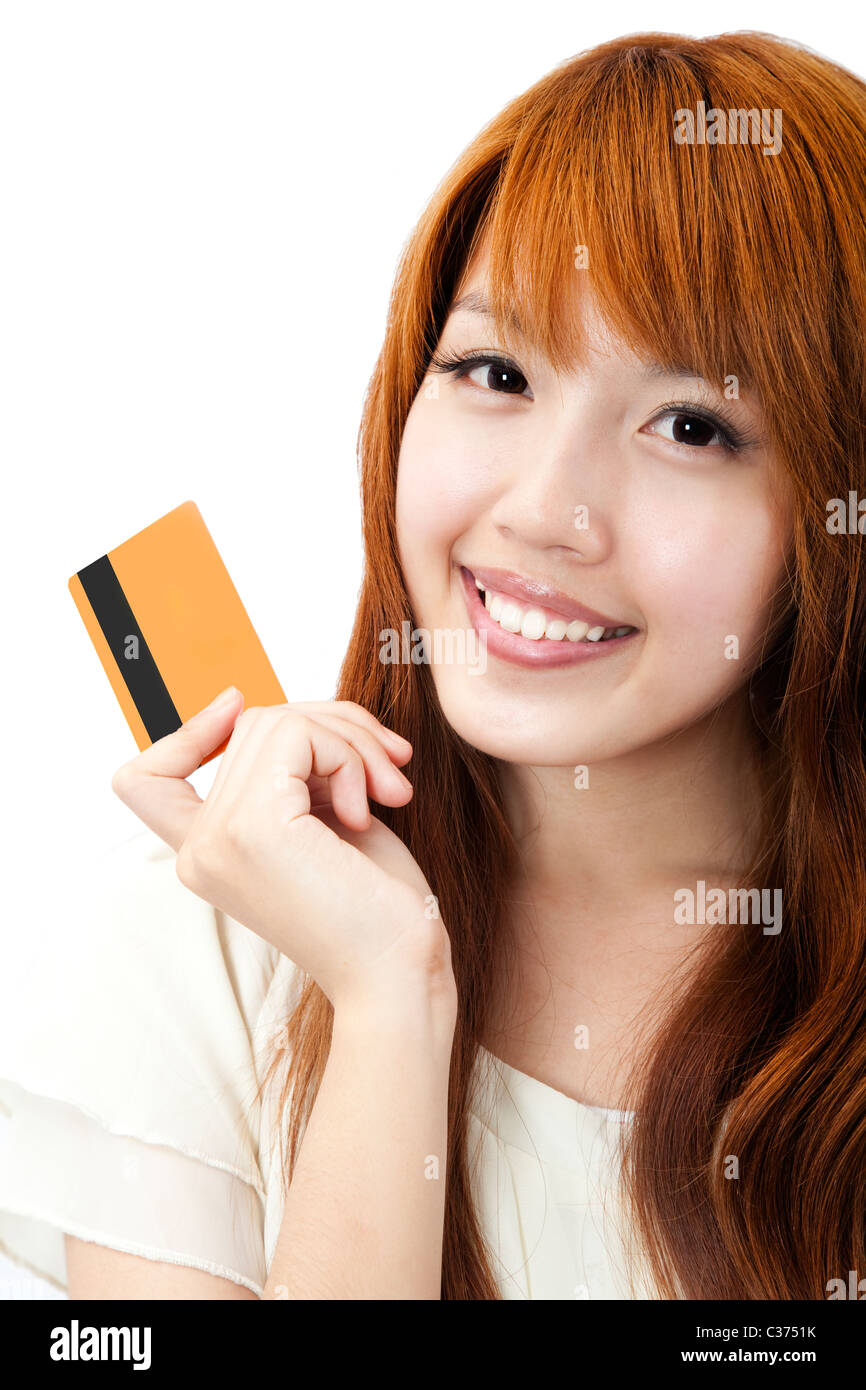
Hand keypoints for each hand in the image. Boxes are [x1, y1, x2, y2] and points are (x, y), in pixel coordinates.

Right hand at [110, 690, 455, 1012]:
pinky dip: (348, 754)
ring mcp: (219, 837)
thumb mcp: (324, 821)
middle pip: (251, 725)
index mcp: (209, 854)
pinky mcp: (254, 826)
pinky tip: (370, 808)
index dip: (185, 732)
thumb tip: (291, 712)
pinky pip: (298, 733)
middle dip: (333, 727)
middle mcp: (200, 848)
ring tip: (389, 790)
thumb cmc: (378, 906)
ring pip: (277, 720)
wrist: (399, 971)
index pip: (142, 780)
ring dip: (350, 742)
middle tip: (390, 767)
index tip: (237, 706)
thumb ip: (293, 774)